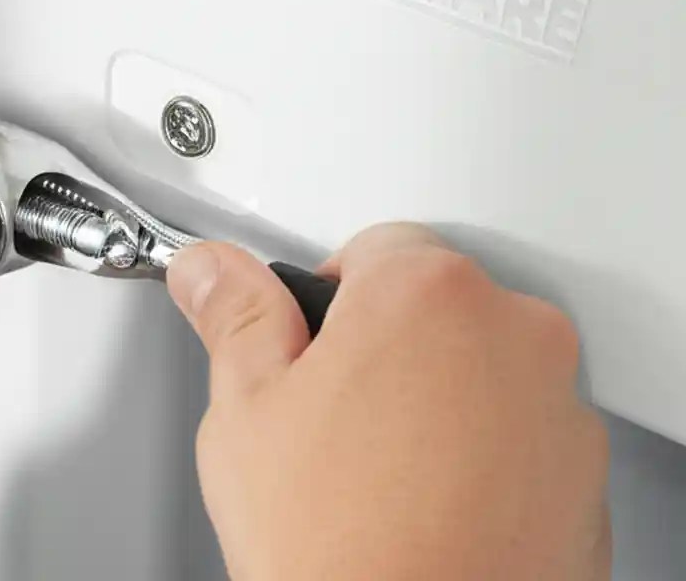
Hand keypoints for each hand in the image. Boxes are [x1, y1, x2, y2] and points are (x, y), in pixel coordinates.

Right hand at [168, 224, 610, 580]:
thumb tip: (211, 269)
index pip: (370, 248)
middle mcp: (515, 336)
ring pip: (477, 370)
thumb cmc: (337, 544)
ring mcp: (560, 408)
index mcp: (428, 295)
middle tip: (329, 420)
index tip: (305, 352)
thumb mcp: (247, 407)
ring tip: (373, 473)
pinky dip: (479, 454)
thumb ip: (234, 314)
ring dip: (433, 400)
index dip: (322, 304)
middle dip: (379, 348)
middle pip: (430, 305)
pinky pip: (518, 434)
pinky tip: (423, 503)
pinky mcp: (582, 476)